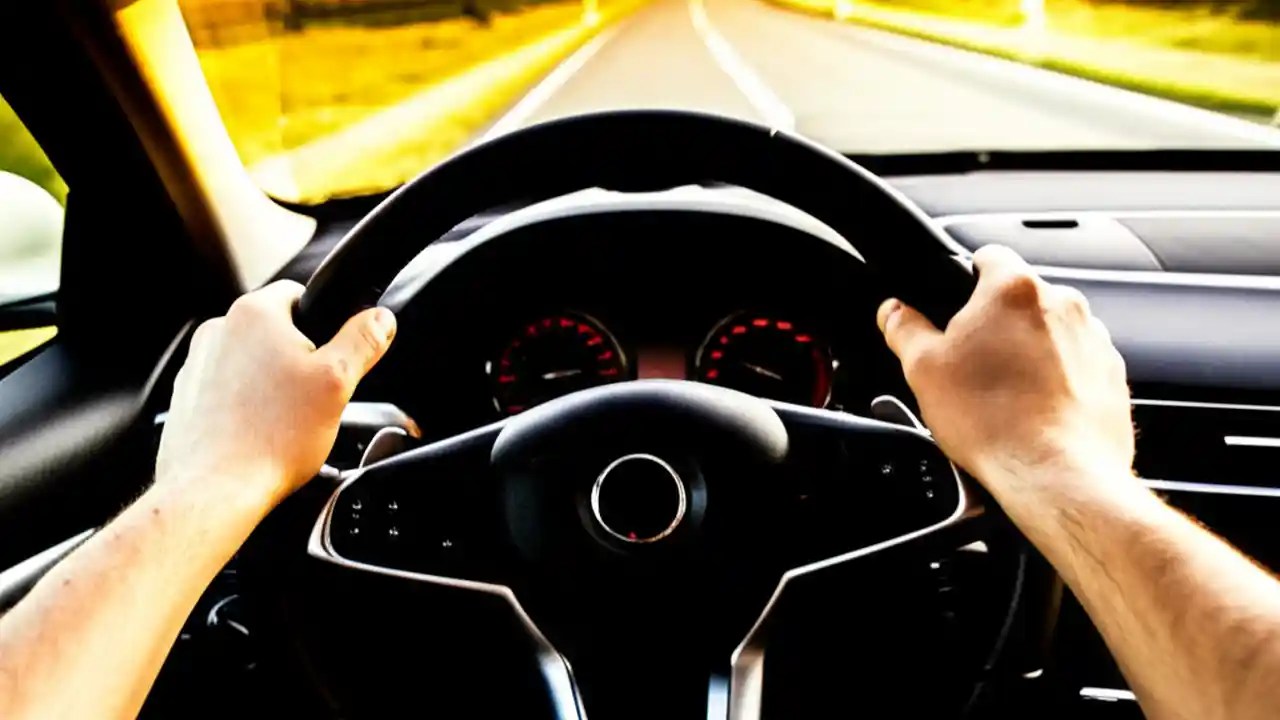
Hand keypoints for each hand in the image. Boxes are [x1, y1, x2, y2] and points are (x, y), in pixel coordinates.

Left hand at [156, 281, 395, 508]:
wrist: (214, 489)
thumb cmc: (270, 438)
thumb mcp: (338, 382)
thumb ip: (364, 341)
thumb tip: (380, 319)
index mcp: (254, 314)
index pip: (300, 294)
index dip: (326, 323)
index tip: (334, 354)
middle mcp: (218, 331)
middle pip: (276, 333)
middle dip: (299, 360)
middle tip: (315, 396)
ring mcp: (197, 365)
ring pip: (252, 364)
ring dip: (272, 384)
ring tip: (286, 421)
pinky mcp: (187, 398)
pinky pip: (228, 393)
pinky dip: (246, 408)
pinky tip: (261, 434)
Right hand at [876, 245, 1133, 492]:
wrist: (1057, 474)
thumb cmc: (994, 420)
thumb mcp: (923, 370)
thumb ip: (904, 329)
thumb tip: (893, 312)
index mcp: (1013, 289)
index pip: (986, 256)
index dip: (964, 280)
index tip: (955, 308)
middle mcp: (1063, 304)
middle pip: (1019, 299)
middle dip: (995, 325)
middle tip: (970, 365)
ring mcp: (1095, 340)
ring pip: (1050, 333)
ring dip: (1028, 353)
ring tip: (1002, 396)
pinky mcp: (1112, 376)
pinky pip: (1077, 367)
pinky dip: (1056, 382)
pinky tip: (1032, 413)